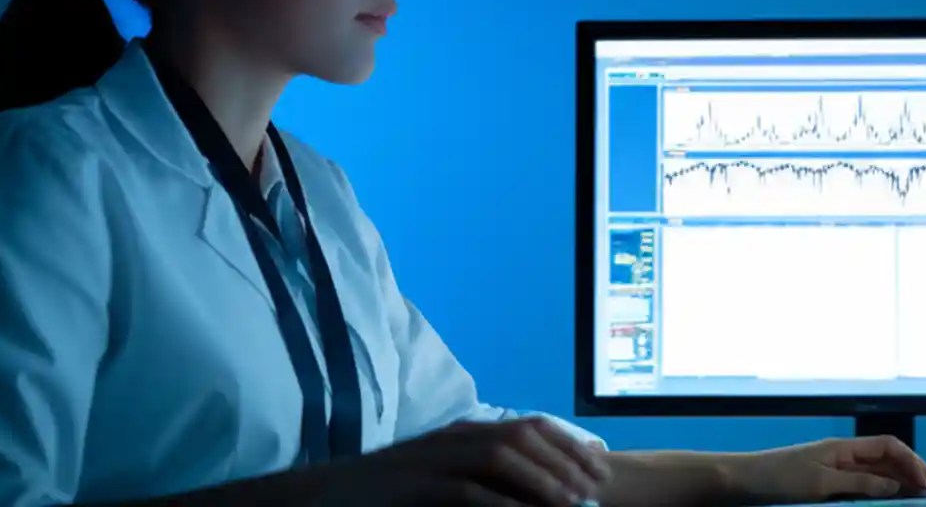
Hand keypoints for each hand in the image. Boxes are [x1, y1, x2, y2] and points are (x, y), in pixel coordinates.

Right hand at [367, 417, 611, 505]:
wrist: (326, 496)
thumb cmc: (391, 495)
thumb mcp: (446, 482)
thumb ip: (486, 482)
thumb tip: (537, 495)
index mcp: (465, 433)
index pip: (530, 426)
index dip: (570, 446)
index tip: (600, 470)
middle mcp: (454, 437)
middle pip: (522, 437)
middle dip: (564, 462)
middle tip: (592, 492)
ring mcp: (432, 458)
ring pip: (499, 456)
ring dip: (540, 480)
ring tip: (569, 505)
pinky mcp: (413, 485)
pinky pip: (464, 491)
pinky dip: (498, 505)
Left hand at [733, 435, 925, 502]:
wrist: (742, 481)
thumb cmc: (778, 478)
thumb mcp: (821, 483)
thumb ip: (859, 483)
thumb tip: (895, 484)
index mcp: (842, 447)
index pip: (888, 446)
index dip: (912, 461)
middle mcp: (841, 454)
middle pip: (886, 458)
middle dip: (912, 472)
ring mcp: (833, 468)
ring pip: (875, 471)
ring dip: (898, 482)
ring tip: (918, 498)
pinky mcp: (824, 482)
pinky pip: (860, 483)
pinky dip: (878, 489)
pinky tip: (887, 499)